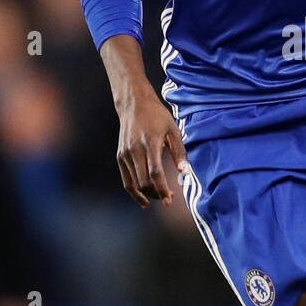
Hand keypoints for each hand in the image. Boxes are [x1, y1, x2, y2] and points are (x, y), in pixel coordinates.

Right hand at [115, 90, 187, 208]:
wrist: (134, 104)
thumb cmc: (157, 116)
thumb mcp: (173, 130)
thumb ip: (180, 152)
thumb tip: (185, 173)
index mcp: (150, 143)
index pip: (154, 173)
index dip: (162, 189)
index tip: (170, 199)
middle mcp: (134, 150)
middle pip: (144, 182)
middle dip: (157, 194)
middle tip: (169, 198)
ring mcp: (125, 154)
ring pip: (134, 184)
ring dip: (148, 194)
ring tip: (160, 196)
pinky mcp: (120, 157)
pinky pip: (126, 180)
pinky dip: (134, 192)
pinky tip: (144, 200)